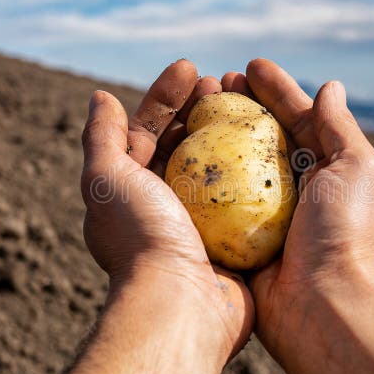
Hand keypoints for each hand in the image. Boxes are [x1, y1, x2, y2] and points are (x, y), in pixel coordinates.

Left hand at [47, 60, 252, 373]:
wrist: (181, 306)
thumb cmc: (141, 237)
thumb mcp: (106, 178)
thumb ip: (102, 137)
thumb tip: (100, 97)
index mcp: (131, 189)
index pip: (146, 130)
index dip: (164, 96)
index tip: (191, 68)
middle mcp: (164, 204)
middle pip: (185, 143)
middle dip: (201, 108)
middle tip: (223, 82)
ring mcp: (201, 221)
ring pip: (219, 166)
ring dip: (231, 133)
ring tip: (250, 103)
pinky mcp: (233, 238)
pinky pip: (249, 195)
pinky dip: (258, 169)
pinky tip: (273, 145)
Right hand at [222, 59, 373, 373]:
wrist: (321, 306)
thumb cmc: (344, 233)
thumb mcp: (357, 169)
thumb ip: (340, 128)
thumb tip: (330, 86)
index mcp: (327, 170)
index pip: (298, 117)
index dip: (275, 89)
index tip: (249, 66)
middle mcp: (294, 188)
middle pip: (261, 136)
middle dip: (239, 105)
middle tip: (213, 81)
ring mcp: (263, 213)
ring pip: (233, 163)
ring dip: (213, 133)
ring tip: (192, 106)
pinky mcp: (237, 237)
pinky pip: (213, 199)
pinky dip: (197, 175)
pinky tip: (178, 152)